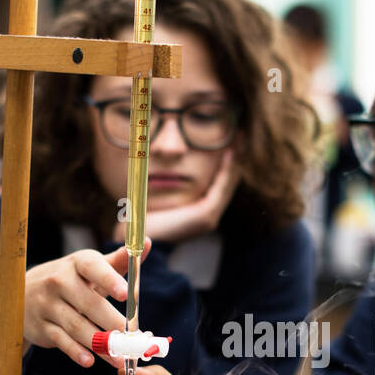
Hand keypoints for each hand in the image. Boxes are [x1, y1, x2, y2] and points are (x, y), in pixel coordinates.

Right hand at [0, 240, 150, 366]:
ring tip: (120, 357)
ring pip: (77, 326)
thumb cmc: (70, 280)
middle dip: (112, 322)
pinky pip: (61, 340)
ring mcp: (47, 304)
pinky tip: (90, 360)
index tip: (125, 293)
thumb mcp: (90, 268)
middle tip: (133, 340)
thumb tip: (148, 243)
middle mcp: (59, 281)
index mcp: (77, 264)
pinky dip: (76, 351)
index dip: (109, 279)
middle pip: (89, 303)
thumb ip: (119, 261)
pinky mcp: (41, 326)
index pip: (93, 267)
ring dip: (99, 344)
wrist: (23, 295)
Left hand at [113, 150, 239, 244]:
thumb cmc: (139, 217)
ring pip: (228, 182)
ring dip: (234, 160)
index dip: (224, 162)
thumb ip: (162, 181)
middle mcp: (208, 214)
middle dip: (234, 157)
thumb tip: (159, 157)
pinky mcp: (206, 215)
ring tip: (238, 138)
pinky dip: (227, 169)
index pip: (217, 182)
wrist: (136, 240)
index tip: (227, 141)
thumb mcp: (154, 193)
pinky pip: (221, 187)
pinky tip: (229, 152)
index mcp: (198, 211)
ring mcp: (209, 216)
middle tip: (238, 134)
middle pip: (227, 181)